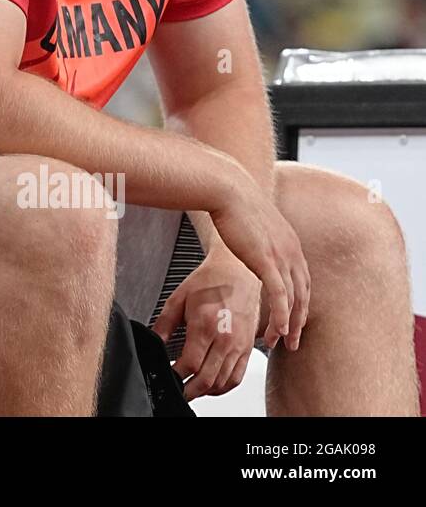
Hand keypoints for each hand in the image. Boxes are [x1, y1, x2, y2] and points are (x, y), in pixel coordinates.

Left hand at [153, 249, 261, 398]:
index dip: (176, 375)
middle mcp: (225, 339)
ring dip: (205, 391)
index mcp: (205, 325)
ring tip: (190, 389)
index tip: (167, 375)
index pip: (190, 364)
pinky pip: (237, 377)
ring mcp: (239, 346)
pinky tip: (210, 385)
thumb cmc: (209, 282)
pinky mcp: (248, 348)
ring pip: (222, 382)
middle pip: (206, 379)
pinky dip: (223, 387)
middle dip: (188, 390)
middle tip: (177, 390)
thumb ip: (164, 323)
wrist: (237, 272)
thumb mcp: (178, 298)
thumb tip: (153, 341)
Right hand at [206, 180, 308, 350]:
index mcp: (291, 243)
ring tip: (282, 342)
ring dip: (289, 324)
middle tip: (294, 341)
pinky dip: (281, 315)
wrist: (228, 189)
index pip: (302, 281)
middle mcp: (293, 252)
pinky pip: (280, 295)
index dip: (299, 304)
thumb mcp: (254, 223)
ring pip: (293, 300)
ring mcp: (282, 256)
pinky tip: (278, 330)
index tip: (293, 320)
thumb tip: (251, 245)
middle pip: (304, 295)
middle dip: (299, 321)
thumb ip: (259, 238)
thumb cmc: (233, 202)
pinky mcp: (267, 260)